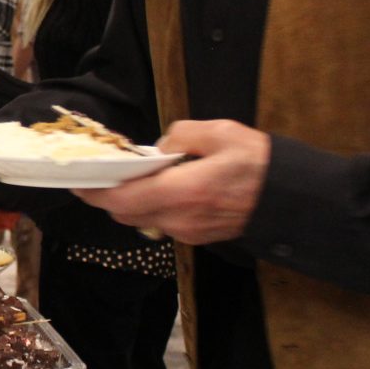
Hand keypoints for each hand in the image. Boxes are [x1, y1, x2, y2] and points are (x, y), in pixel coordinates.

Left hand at [76, 119, 270, 244]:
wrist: (292, 199)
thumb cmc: (257, 163)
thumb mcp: (219, 132)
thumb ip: (180, 134)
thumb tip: (159, 148)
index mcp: (181, 192)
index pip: (122, 199)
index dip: (94, 192)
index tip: (77, 181)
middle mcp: (180, 219)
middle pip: (125, 212)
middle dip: (110, 195)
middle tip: (107, 172)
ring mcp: (189, 232)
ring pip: (143, 219)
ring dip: (133, 200)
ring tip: (137, 176)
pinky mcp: (198, 236)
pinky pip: (163, 222)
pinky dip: (153, 206)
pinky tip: (164, 187)